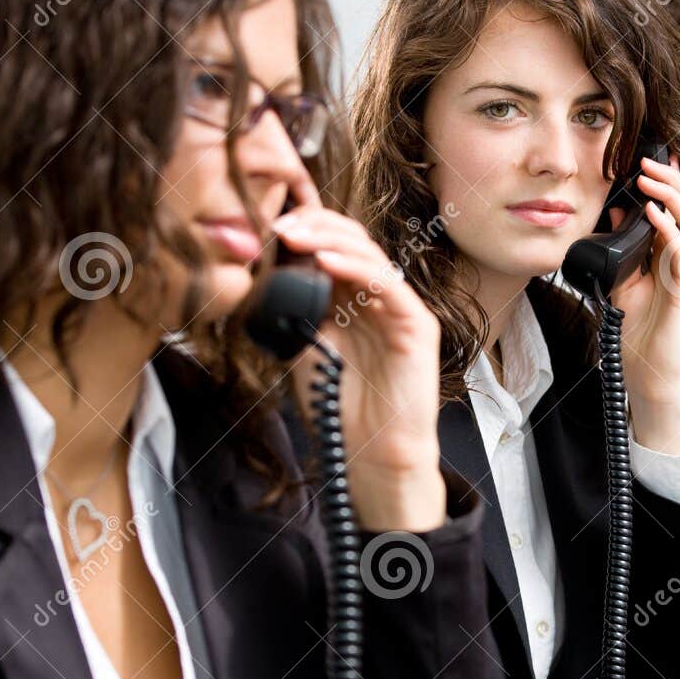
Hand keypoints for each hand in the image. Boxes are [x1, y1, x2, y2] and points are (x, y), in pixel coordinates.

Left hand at [271, 207, 445, 531]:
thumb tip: (262, 269)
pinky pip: (387, 284)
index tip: (266, 227)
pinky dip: (356, 268)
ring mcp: (400, 308)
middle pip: (352, 240)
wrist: (372, 452)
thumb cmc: (340, 406)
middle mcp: (379, 297)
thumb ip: (292, 307)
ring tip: (293, 236)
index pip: (332, 246)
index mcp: (352, 298)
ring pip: (368, 254)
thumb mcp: (303, 345)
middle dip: (312, 226)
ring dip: (328, 240)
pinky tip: (325, 262)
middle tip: (276, 225)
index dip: (304, 229)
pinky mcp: (417, 324)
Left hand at [608, 156, 679, 456]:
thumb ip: (622, 247)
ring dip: (671, 197)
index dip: (669, 183)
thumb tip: (617, 212)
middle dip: (670, 180)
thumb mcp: (623, 280)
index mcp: (670, 255)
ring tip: (650, 178)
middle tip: (648, 161)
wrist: (648, 374)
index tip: (652, 158)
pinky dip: (668, 230)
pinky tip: (653, 215)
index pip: (676, 209)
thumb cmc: (639, 332)